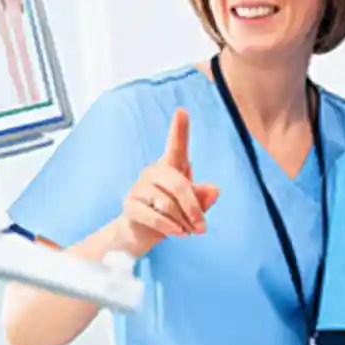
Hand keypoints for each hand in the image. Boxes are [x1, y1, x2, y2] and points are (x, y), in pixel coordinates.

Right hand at [115, 108, 219, 256]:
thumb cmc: (170, 213)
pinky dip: (169, 227)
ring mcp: (139, 188)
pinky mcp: (130, 206)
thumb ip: (202, 198)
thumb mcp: (191, 207)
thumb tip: (215, 190)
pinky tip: (177, 233)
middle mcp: (153, 172)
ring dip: (182, 221)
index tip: (182, 110)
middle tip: (202, 228)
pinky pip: (154, 216)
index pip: (176, 146)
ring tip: (188, 232)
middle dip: (193, 207)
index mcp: (170, 167)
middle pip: (178, 184)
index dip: (179, 129)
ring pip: (167, 203)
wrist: (140, 234)